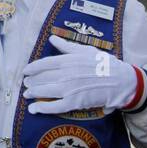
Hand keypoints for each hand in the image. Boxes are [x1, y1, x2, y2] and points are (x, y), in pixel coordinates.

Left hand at [22, 35, 136, 114]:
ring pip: (45, 91)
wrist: (121, 81)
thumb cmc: (105, 64)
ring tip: (27, 94)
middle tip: (25, 83)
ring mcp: (69, 89)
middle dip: (31, 81)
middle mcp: (66, 74)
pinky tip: (33, 109)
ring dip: (33, 93)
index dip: (32, 68)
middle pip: (42, 78)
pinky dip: (42, 108)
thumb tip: (52, 38)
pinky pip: (54, 106)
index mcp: (68, 60)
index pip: (44, 64)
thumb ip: (67, 46)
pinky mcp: (74, 103)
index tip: (25, 71)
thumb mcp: (86, 50)